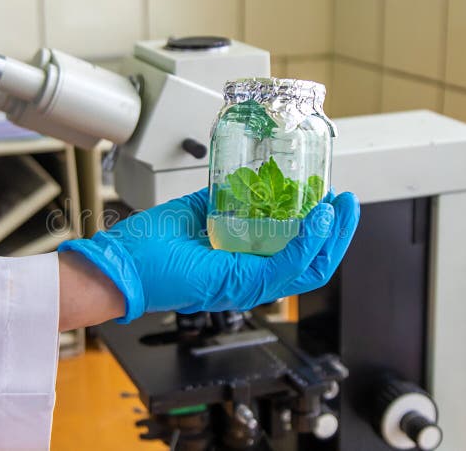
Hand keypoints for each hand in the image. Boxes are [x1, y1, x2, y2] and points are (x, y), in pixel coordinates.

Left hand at [58, 188, 359, 322]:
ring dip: (331, 237)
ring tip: (341, 208)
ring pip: (308, 268)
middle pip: (310, 264)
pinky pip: (287, 267)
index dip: (318, 231)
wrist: (119, 265)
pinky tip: (317, 218)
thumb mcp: (196, 214)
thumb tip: (244, 180)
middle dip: (336, 234)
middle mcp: (248, 280)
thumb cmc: (147, 248)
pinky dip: (308, 242)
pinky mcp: (237, 283)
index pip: (293, 255)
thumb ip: (224, 202)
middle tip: (347, 204)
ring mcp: (245, 284)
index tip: (328, 201)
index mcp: (241, 267)